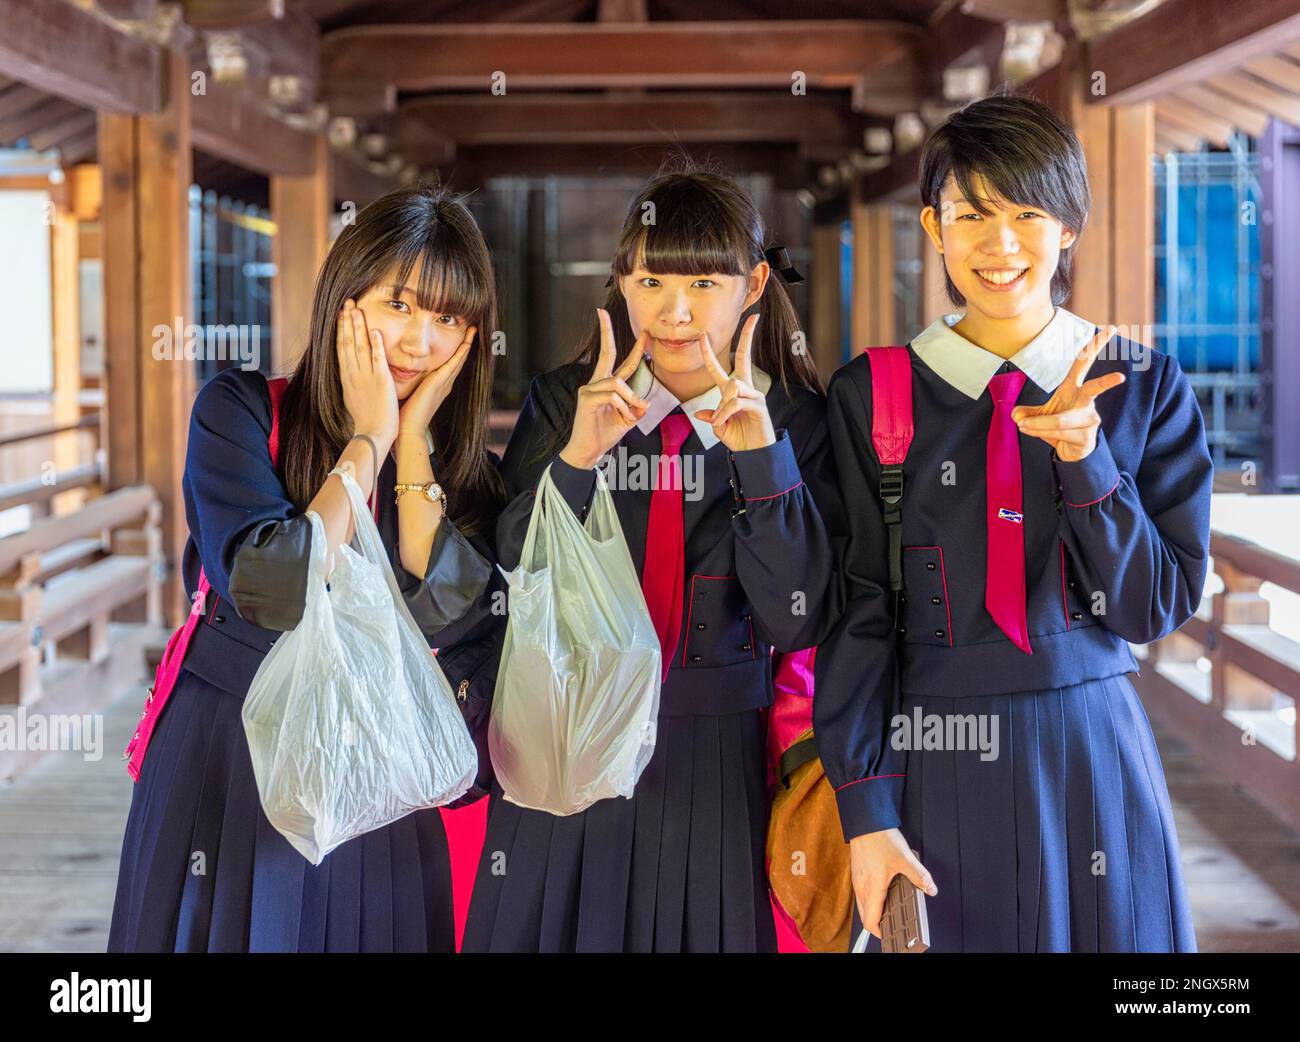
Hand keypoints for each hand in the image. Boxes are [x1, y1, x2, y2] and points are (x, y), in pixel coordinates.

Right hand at [337, 299, 397, 449]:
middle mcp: (354, 374)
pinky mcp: (381, 381)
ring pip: (359, 346)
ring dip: (358, 327)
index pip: (341, 348)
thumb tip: (351, 374)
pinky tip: (375, 330)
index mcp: (347, 378)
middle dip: (347, 321)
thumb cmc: (367, 420)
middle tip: (347, 302)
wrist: (373, 434)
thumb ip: (354, 383)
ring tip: (356, 309)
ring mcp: (366, 377)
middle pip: (347, 342)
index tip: (341, 314)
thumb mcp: (354, 398)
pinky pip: (378, 359)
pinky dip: (376, 345)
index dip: (341, 329)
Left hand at [397, 324, 476, 436]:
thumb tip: (400, 375)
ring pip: (459, 360)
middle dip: (465, 345)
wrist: (408, 430)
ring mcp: (443, 383)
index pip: (449, 365)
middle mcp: (444, 384)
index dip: (456, 352)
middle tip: (472, 330)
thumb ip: (409, 385)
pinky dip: (461, 352)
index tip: (459, 339)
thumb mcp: (409, 395)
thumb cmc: (405, 416)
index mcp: (438, 387)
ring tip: (473, 331)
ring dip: (467, 344)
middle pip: (458, 361)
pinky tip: (466, 342)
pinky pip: (453, 364)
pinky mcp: (439, 383)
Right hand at [559, 308, 648, 469]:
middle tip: (602, 311)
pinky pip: (612, 395)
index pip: (620, 361)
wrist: (588, 451)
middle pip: (606, 352)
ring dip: (630, 400)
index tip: (643, 333)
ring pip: (619, 383)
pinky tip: (622, 418)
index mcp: (606, 385)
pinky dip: (623, 407)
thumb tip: (645, 402)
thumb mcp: (628, 418)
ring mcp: (589, 389)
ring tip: (630, 416)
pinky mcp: (586, 398)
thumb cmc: (605, 434)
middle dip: (606, 331)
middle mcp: (596, 382)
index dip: (634, 348)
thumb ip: (637, 407)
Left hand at [693, 314, 775, 452]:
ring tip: (720, 421)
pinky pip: (735, 402)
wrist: (755, 454)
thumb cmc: (739, 438)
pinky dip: (724, 413)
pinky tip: (722, 423)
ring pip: (732, 387)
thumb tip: (700, 414)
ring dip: (721, 406)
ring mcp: (754, 395)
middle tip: (753, 318)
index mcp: (733, 391)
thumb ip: (711, 417)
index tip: (703, 335)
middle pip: (744, 357)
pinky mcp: (759, 405)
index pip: (721, 366)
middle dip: (748, 336)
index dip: (710, 352)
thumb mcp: (719, 427)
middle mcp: (745, 388)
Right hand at [848, 828, 936, 938]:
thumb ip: (919, 876)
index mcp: (872, 889)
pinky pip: (862, 893)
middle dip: (879, 923)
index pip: (870, 922)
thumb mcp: (905, 858)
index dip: (880, 932)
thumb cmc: (880, 838)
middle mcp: (861, 887)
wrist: (866, 821)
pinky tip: (884, 890)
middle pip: (865, 916)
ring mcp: (857, 880)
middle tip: (893, 923)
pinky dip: (871, 898)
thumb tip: (930, 889)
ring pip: (863, 904)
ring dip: (875, 910)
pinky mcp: (858, 872)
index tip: (891, 933)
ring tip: (891, 907)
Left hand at [1012, 325, 1125, 462]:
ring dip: (1037, 424)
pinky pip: (1058, 433)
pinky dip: (1039, 432)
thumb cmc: (1058, 427)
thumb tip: (1015, 415)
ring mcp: (1089, 418)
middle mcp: (1086, 402)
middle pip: (1095, 388)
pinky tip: (1032, 431)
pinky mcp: (1086, 435)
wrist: (1071, 451)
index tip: (1111, 329)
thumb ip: (1026, 413)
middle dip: (1107, 382)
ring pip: (1059, 420)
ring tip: (1022, 425)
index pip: (1084, 363)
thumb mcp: (1039, 415)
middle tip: (1120, 377)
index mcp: (1074, 388)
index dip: (1095, 345)